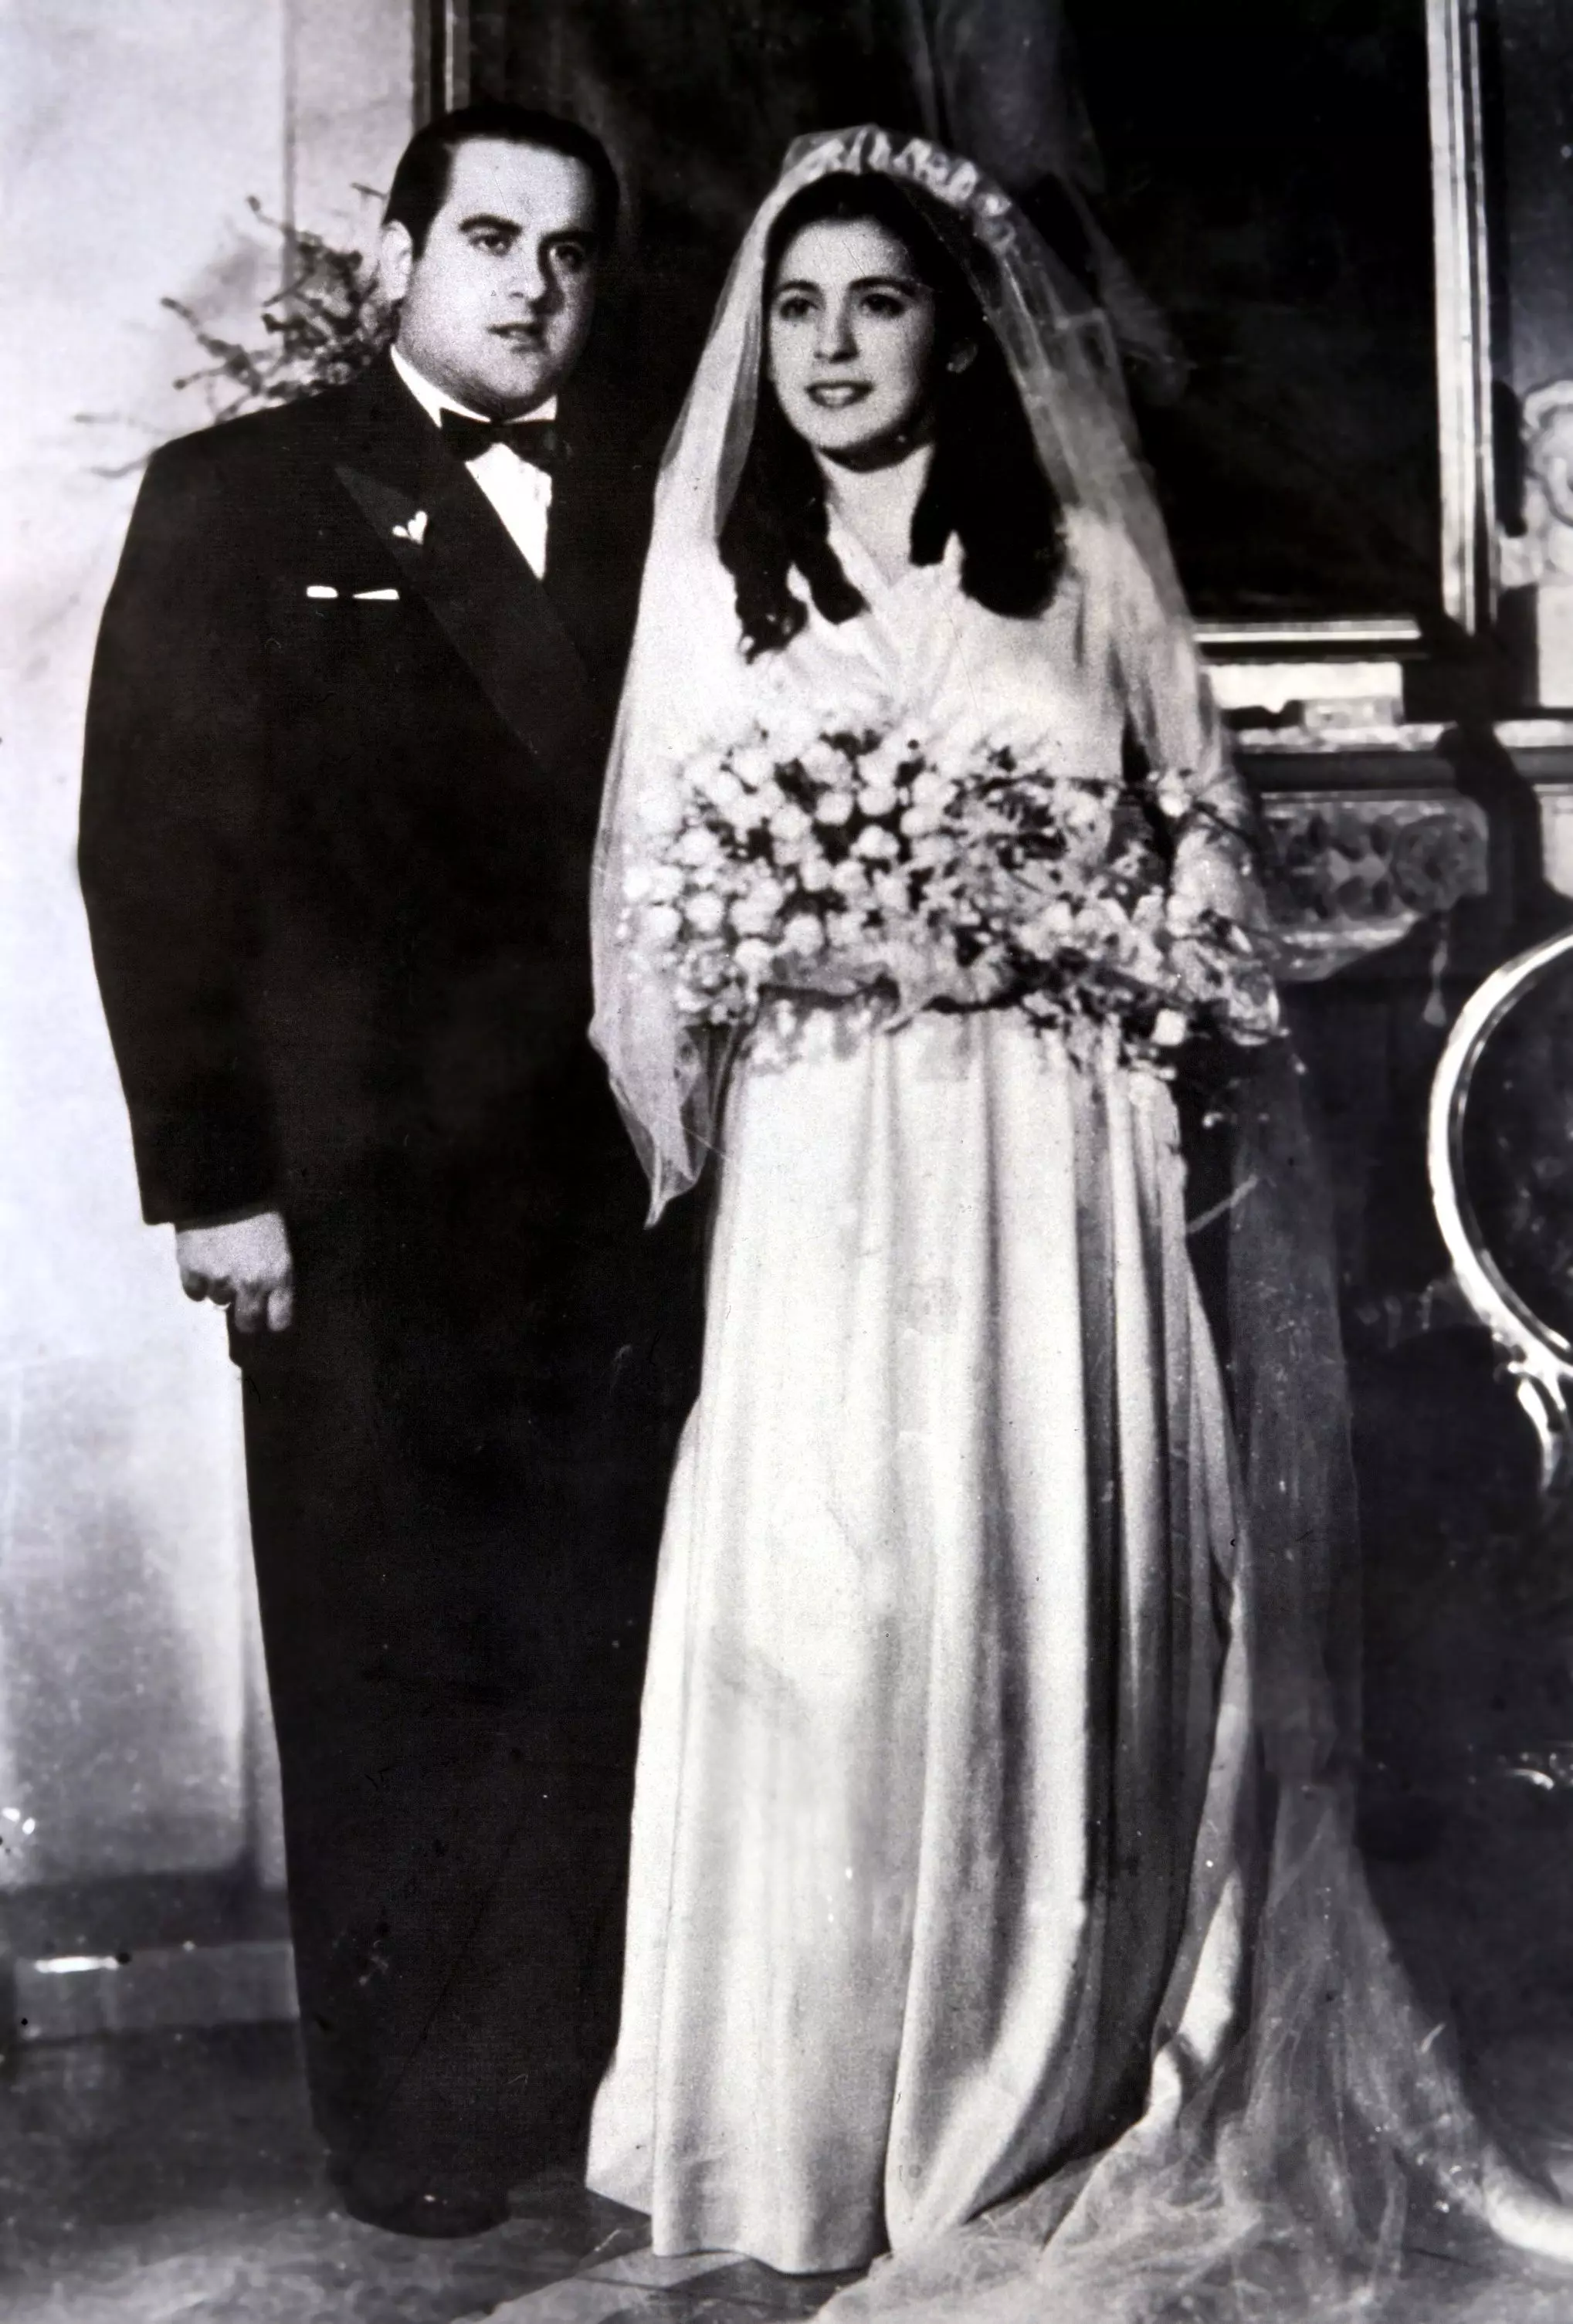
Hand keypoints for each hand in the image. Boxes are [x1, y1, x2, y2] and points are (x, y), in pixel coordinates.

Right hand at [175, 1210, 294, 1333]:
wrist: (222, 1180)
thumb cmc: (259, 1203)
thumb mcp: (279, 1240)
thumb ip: (274, 1271)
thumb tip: (267, 1296)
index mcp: (280, 1274)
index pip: (280, 1321)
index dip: (273, 1319)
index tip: (269, 1314)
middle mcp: (251, 1284)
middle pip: (248, 1323)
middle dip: (246, 1314)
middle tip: (243, 1299)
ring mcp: (219, 1280)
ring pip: (219, 1301)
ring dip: (220, 1287)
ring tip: (222, 1260)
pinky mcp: (191, 1271)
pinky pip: (194, 1292)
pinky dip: (196, 1281)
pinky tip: (202, 1261)